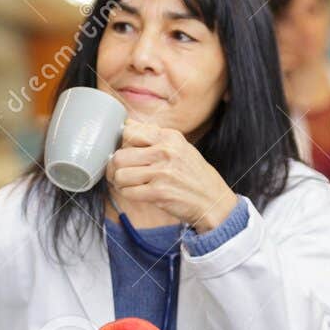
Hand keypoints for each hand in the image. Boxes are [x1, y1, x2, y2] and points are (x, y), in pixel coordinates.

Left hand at [105, 119, 237, 230]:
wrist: (213, 202)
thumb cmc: (194, 176)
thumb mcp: (181, 148)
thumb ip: (156, 138)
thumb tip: (127, 127)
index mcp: (169, 136)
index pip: (129, 131)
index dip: (121, 143)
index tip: (124, 152)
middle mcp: (165, 151)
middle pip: (120, 154)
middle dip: (116, 167)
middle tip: (121, 172)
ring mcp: (162, 172)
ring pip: (120, 174)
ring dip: (120, 182)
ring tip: (129, 184)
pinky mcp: (158, 192)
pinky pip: (127, 192)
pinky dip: (129, 194)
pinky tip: (139, 193)